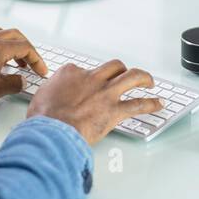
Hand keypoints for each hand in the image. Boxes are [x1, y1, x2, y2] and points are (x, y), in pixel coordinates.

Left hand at [0, 27, 48, 109]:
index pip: (26, 47)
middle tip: (32, 63)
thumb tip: (21, 81)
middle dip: (28, 49)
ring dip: (14, 46)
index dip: (37, 60)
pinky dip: (0, 47)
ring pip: (2, 35)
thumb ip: (14, 83)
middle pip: (16, 36)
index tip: (41, 71)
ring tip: (17, 62)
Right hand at [27, 59, 162, 145]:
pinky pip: (138, 104)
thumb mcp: (41, 97)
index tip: (88, 83)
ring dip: (143, 78)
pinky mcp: (115, 110)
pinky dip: (151, 104)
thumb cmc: (44, 118)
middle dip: (121, 69)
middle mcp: (92, 79)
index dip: (87, 77)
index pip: (83, 69)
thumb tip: (50, 98)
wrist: (52, 131)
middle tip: (125, 74)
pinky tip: (158, 103)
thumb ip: (51, 93)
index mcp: (71, 73)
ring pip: (132, 77)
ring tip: (149, 81)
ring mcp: (105, 93)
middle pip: (113, 67)